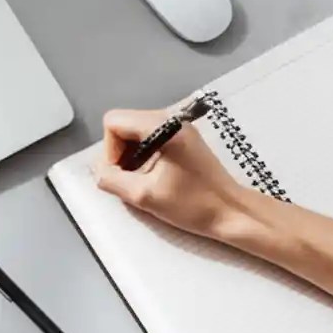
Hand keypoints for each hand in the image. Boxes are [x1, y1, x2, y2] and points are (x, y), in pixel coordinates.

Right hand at [94, 107, 250, 239]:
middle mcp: (171, 119)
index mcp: (163, 127)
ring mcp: (179, 128)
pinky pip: (149, 138)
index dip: (109, 149)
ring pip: (134, 131)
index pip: (114, 122)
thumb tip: (99, 171)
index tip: (122, 174)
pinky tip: (155, 176)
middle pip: (123, 124)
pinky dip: (144, 155)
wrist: (234, 213)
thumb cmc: (194, 204)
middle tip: (131, 179)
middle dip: (119, 152)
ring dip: (131, 155)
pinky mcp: (184, 138)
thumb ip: (112, 179)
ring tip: (143, 180)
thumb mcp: (145, 196)